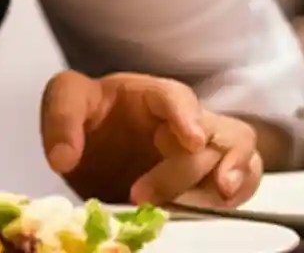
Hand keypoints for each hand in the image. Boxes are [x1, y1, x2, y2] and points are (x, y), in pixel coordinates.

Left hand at [40, 71, 262, 206]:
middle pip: (214, 134)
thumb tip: (63, 157)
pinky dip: (237, 196)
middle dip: (183, 170)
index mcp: (151, 94)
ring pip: (242, 154)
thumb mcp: (65, 100)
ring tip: (202, 205)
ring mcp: (202, 148)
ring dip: (230, 180)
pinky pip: (242, 182)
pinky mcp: (207, 178)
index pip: (178, 96)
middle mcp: (185, 118)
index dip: (189, 116)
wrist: (96, 144)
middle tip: (139, 195)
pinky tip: (210, 209)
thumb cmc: (90, 113)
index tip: (192, 140)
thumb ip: (60, 119)